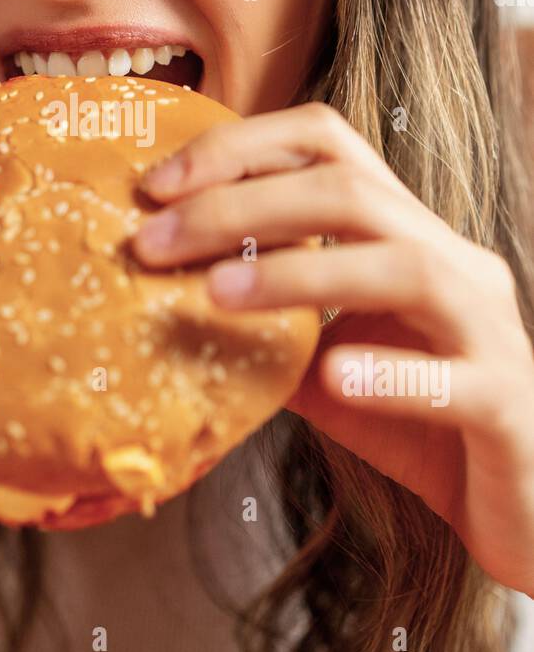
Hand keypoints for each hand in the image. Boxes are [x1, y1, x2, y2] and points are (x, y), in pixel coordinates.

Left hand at [131, 102, 533, 597]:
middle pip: (351, 192)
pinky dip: (390, 374)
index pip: (330, 146)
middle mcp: (453, 263)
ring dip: (300, 274)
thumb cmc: (425, 427)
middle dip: (241, 205)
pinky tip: (333, 377)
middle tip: (153, 240)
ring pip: (404, 267)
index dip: (241, 148)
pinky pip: (453, 381)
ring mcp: (488, 331)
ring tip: (214, 293)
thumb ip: (268, 331)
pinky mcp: (507, 406)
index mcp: (408, 238)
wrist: (525, 504)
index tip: (156, 186)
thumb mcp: (328, 370)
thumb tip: (164, 302)